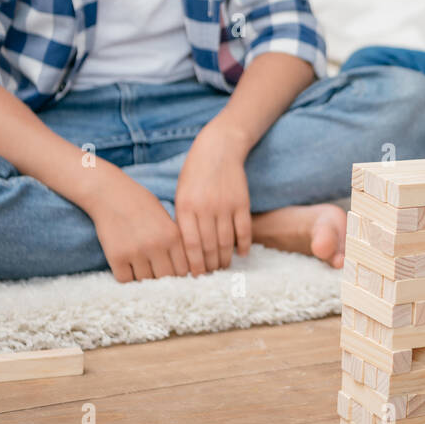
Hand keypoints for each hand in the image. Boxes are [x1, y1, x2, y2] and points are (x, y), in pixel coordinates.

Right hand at [87, 170, 190, 282]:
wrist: (110, 193)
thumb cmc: (140, 203)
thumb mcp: (166, 217)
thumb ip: (175, 240)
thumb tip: (183, 268)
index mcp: (173, 235)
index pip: (183, 269)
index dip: (179, 275)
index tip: (174, 275)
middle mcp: (156, 245)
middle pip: (166, 278)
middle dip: (163, 279)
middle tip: (157, 275)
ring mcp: (135, 252)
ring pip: (145, 281)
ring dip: (144, 278)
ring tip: (141, 268)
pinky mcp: (116, 256)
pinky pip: (125, 280)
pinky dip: (127, 277)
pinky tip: (127, 268)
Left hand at [174, 118, 253, 272]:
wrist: (218, 148)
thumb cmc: (195, 172)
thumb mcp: (180, 193)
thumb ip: (182, 218)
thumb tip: (185, 248)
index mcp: (186, 207)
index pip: (190, 244)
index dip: (193, 263)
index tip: (195, 275)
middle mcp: (205, 209)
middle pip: (209, 246)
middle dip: (209, 265)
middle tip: (210, 275)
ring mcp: (225, 206)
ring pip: (226, 241)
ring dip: (225, 258)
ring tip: (223, 268)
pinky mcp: (242, 203)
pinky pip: (244, 230)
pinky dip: (244, 245)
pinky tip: (242, 254)